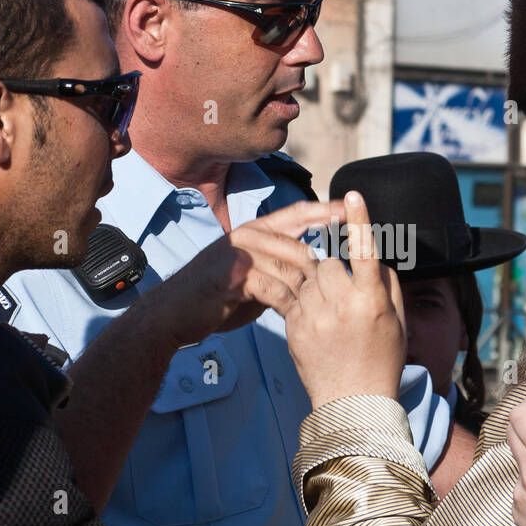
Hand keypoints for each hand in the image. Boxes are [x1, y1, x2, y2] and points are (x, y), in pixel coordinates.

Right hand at [150, 199, 343, 349]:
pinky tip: (295, 315)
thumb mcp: (251, 275)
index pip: (297, 213)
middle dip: (322, 268)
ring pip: (290, 269)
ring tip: (320, 308)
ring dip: (306, 292)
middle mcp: (247, 236)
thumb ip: (277, 267)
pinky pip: (274, 288)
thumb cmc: (216, 296)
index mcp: (254, 230)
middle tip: (342, 286)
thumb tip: (312, 273)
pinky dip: (288, 304)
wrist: (175, 312)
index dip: (325, 210)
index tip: (350, 210)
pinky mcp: (234, 277)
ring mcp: (239, 255)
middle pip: (299, 246)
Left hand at [285, 190, 405, 408]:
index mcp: (372, 300)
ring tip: (329, 309)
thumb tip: (377, 258)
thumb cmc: (382, 361)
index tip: (352, 193)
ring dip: (316, 283)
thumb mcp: (399, 322)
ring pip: (308, 275)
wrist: (353, 402)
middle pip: (329, 262)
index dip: (359, 219)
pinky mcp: (294, 326)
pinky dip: (301, 297)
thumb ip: (389, 284)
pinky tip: (314, 316)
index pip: (365, 250)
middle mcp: (342, 304)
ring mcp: (315, 315)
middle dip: (334, 269)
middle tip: (343, 293)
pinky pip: (292, 295)